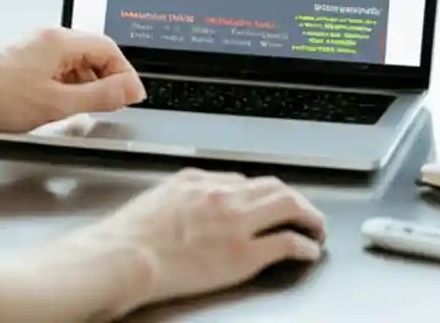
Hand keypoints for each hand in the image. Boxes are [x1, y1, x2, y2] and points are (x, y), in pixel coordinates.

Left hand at [0, 28, 144, 134]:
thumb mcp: (58, 104)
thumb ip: (100, 96)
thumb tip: (131, 89)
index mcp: (60, 41)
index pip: (109, 49)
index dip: (125, 74)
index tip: (131, 97)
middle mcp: (46, 37)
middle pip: (92, 52)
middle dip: (107, 79)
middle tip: (112, 106)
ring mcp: (30, 47)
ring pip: (73, 61)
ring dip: (86, 83)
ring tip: (85, 110)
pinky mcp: (18, 59)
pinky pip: (55, 67)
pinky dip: (66, 84)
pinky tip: (58, 105)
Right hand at [90, 169, 326, 310]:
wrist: (124, 257)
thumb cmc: (128, 238)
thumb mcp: (155, 199)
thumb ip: (182, 196)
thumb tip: (193, 201)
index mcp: (199, 181)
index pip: (244, 182)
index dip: (262, 195)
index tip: (268, 204)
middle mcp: (223, 195)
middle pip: (274, 187)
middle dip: (294, 199)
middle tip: (305, 212)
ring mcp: (236, 223)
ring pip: (288, 206)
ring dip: (308, 216)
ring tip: (316, 227)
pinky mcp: (244, 252)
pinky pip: (287, 242)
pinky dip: (304, 246)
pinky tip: (309, 251)